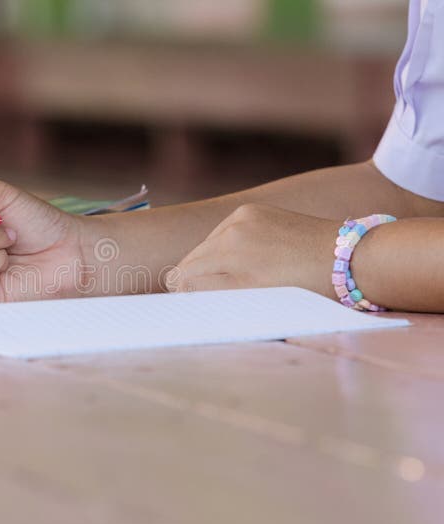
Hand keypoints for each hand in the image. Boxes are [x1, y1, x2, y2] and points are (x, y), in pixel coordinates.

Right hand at [166, 204, 338, 297]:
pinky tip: (248, 261)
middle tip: (215, 298)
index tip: (199, 308)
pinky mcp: (253, 209)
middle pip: (191, 259)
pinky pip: (224, 232)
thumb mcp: (254, 296)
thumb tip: (179, 285)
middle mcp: (231, 229)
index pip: (183, 277)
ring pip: (206, 246)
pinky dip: (227, 248)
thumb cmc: (305, 289)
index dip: (186, 296)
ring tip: (236, 281)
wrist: (350, 259)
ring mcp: (242, 216)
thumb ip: (210, 290)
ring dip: (211, 264)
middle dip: (195, 279)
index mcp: (228, 252)